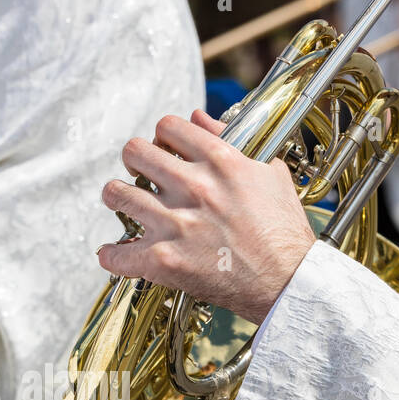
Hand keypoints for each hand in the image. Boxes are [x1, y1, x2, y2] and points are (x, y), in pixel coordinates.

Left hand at [97, 110, 314, 325]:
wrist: (286, 281)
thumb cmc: (282, 229)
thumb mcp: (269, 171)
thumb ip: (230, 140)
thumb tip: (199, 118)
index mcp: (220, 160)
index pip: (168, 127)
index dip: (161, 136)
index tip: (163, 150)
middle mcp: (194, 187)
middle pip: (134, 152)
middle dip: (133, 161)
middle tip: (138, 174)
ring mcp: (176, 223)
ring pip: (116, 195)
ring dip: (115, 199)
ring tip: (122, 205)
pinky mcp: (164, 260)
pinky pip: (117, 255)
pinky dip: (112, 255)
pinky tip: (116, 254)